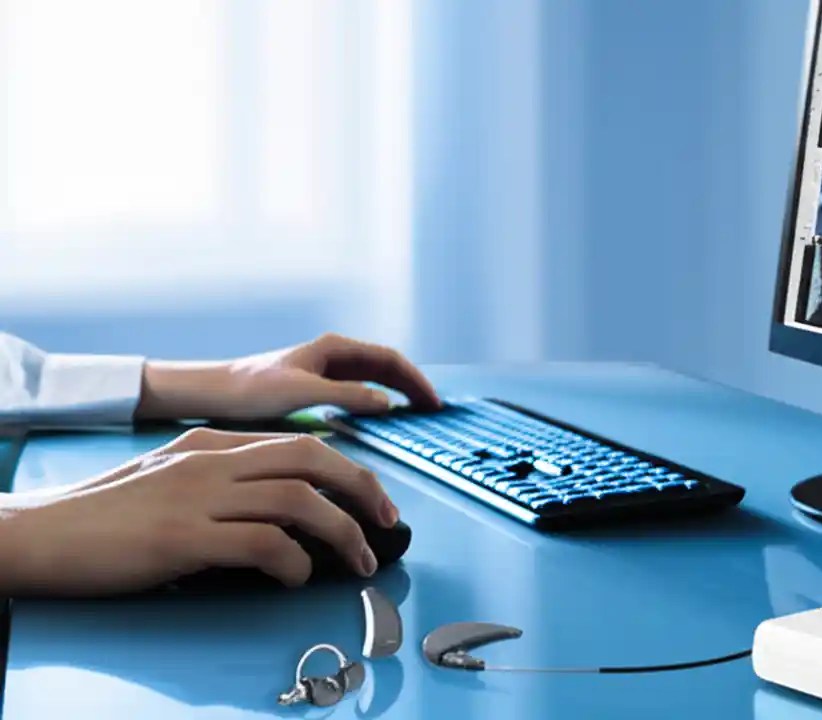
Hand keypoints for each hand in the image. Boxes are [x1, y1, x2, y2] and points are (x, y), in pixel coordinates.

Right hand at [0, 427, 398, 596]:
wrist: (39, 533)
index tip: (373, 498)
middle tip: (387, 523)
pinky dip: (294, 562)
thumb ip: (222, 482)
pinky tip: (297, 578)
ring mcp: (198, 497)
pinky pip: (263, 543)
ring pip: (300, 499)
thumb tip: (279, 510)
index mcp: (211, 444)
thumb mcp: (170, 478)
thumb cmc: (104, 516)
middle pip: (313, 458)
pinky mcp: (183, 538)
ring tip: (358, 562)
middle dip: (364, 488)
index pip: (299, 442)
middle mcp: (211, 461)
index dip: (348, 469)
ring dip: (343, 533)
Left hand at [135, 332, 440, 420]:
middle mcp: (332, 354)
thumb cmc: (249, 389)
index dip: (416, 380)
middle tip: (434, 410)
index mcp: (333, 348)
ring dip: (398, 393)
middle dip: (412, 385)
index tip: (433, 402)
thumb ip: (346, 395)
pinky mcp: (314, 387)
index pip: (390, 359)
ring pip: (374, 378)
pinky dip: (377, 401)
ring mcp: (324, 369)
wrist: (211, 393)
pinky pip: (358, 390)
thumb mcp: (301, 392)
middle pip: (386, 367)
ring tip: (416, 414)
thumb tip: (387, 403)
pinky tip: (381, 418)